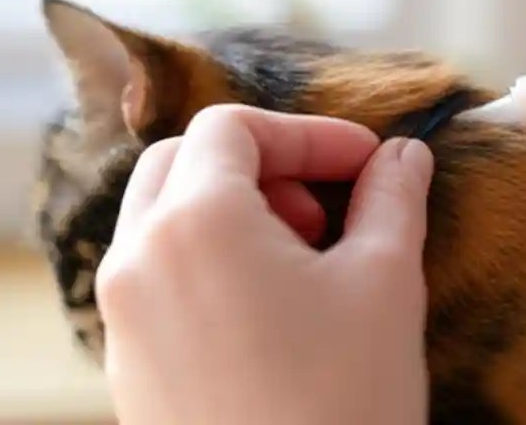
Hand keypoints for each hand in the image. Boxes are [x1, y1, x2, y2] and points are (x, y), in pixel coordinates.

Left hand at [96, 105, 434, 424]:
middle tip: (323, 209)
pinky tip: (269, 311)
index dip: (308, 133)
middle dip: (260, 165)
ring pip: (162, 218)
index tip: (364, 161)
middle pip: (184, 161)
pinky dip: (205, 262)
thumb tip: (403, 155)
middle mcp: (138, 258)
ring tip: (302, 261)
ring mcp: (122, 315)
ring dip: (230, 210)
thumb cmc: (342, 403)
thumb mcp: (385, 282)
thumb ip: (392, 199)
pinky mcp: (126, 364)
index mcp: (195, 221)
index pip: (234, 127)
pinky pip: (154, 277)